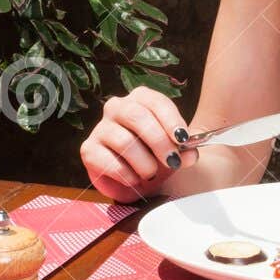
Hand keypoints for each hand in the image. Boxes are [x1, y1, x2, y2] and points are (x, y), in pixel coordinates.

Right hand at [79, 87, 192, 202]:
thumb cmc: (154, 154)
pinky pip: (109, 162)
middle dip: (159, 142)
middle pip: (137, 117)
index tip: (182, 140)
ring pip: (124, 142)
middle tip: (172, 161)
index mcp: (140, 99)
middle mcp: (117, 107)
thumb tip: (191, 155)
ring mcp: (101, 127)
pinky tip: (135, 180)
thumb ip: (184, 151)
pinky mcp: (88, 149)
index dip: (170, 120)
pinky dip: (127, 175)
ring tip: (152, 174)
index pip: (155, 102)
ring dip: (144, 163)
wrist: (131, 175)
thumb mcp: (173, 150)